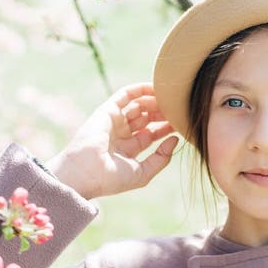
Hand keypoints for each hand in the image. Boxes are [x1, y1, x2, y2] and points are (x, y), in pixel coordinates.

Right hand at [46, 83, 178, 199]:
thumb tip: (175, 140)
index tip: (180, 124)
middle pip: (146, 119)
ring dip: (154, 102)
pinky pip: (125, 95)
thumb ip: (161, 159)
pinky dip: (140, 89)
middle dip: (161, 114)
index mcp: (128, 150)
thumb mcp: (143, 173)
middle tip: (176, 111)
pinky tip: (156, 88)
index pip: (151, 134)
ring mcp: (114, 121)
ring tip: (169, 101)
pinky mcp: (107, 110)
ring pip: (138, 106)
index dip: (165, 129)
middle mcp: (121, 134)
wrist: (87, 173)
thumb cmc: (113, 178)